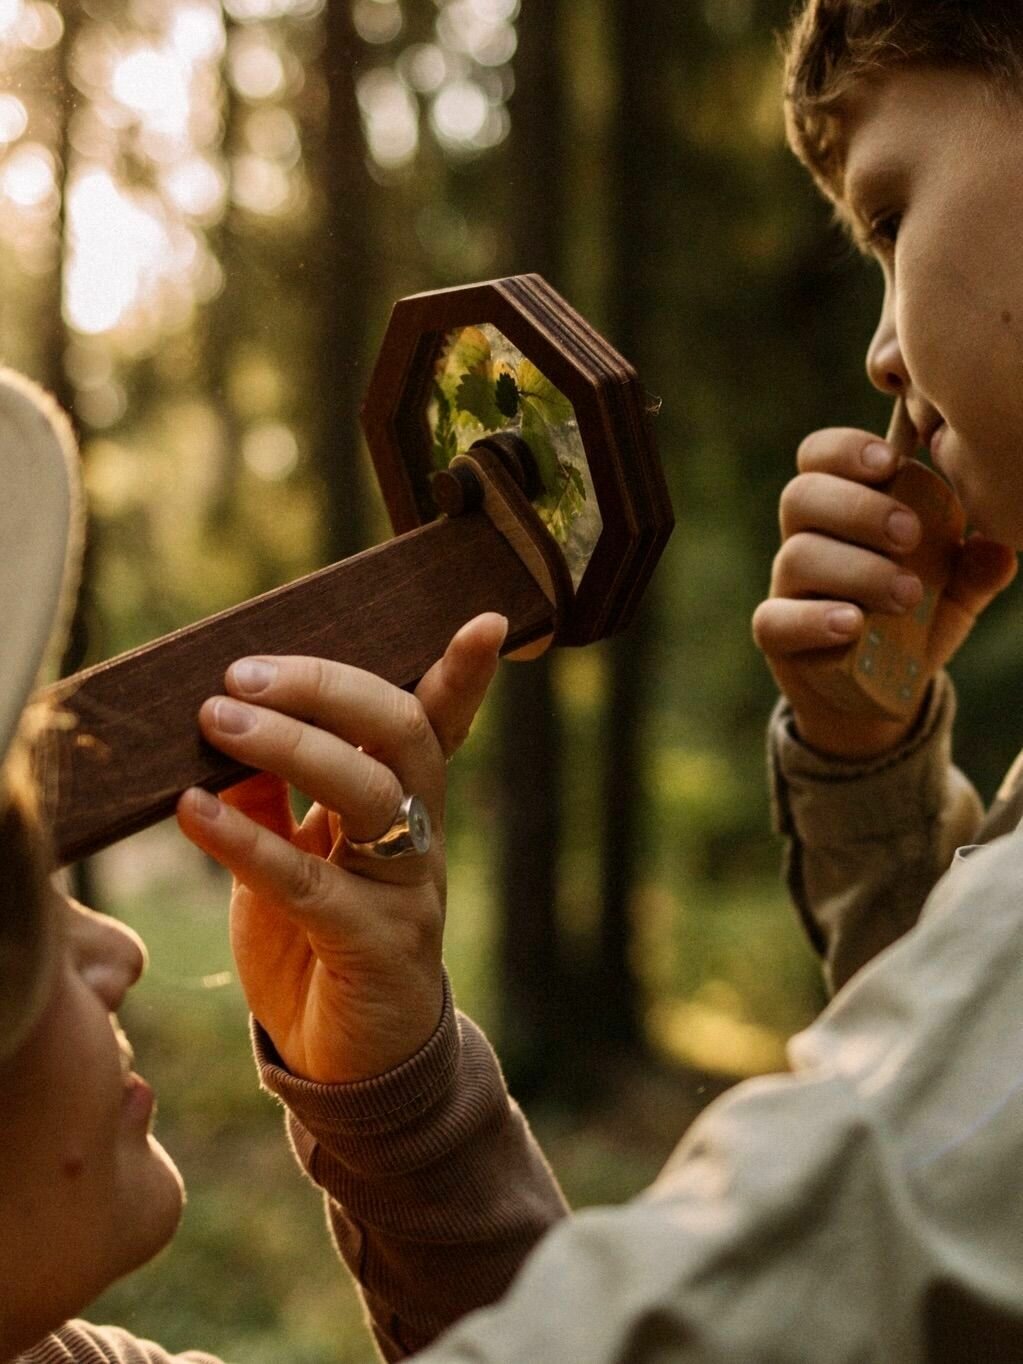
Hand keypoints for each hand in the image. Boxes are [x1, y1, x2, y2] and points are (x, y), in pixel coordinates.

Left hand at [176, 613, 507, 1083]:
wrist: (345, 1065)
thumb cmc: (314, 945)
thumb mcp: (285, 859)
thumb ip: (268, 798)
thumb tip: (224, 729)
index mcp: (405, 807)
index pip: (438, 726)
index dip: (463, 675)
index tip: (481, 621)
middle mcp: (420, 838)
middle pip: (400, 736)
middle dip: (327, 690)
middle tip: (241, 675)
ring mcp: (407, 892)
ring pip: (367, 794)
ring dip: (288, 745)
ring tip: (213, 721)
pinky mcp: (374, 947)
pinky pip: (310, 881)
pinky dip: (247, 841)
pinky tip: (192, 813)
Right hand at [752, 428, 1016, 758]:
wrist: (877, 691)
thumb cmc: (911, 620)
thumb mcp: (953, 592)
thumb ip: (975, 568)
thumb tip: (1001, 549)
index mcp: (839, 508)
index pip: (820, 457)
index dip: (844, 449)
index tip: (891, 463)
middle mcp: (804, 538)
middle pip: (802, 497)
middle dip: (858, 509)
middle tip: (910, 535)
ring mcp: (786, 587)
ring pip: (797, 556)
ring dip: (856, 569)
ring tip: (907, 595)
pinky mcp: (775, 635)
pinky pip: (774, 619)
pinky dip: (814, 619)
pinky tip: (853, 625)